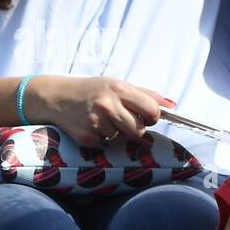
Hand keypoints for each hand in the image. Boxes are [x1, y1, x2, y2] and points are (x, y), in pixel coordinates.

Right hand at [27, 75, 171, 146]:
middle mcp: (108, 105)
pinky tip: (93, 127)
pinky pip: (107, 145)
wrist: (56, 97)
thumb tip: (173, 105)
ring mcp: (96, 122)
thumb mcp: (118, 85)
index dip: (152, 117)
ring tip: (106, 121)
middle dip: (136, 128)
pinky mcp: (86, 137)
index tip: (146, 116)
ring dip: (119, 134)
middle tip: (124, 120)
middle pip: (140, 130)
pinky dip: (104, 139)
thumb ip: (146, 95)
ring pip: (124, 139)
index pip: (152, 110)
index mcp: (119, 89)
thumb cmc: (93, 90)